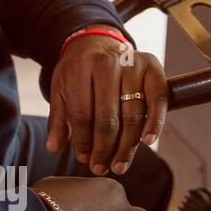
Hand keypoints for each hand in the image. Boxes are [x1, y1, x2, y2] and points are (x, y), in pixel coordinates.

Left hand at [47, 34, 167, 175]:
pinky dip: (155, 121)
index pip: (81, 113)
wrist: (96, 41)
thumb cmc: (77, 71)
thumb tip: (53, 148)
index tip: (84, 159)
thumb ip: (58, 118)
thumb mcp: (61, 88)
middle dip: (104, 148)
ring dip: (127, 144)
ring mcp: (131, 64)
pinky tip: (147, 141)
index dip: (83, 140)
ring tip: (120, 164)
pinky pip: (157, 98)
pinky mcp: (152, 66)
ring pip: (132, 113)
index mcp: (79, 69)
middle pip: (107, 117)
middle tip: (102, 168)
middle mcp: (106, 64)